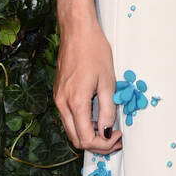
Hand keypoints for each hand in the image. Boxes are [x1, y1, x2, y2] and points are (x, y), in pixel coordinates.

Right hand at [54, 20, 122, 153]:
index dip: (104, 144)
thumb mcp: (108, 81)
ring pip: (71, 130)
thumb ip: (107, 109)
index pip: (86, 138)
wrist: (77, 31)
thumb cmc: (94, 50)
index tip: (117, 137)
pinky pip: (68, 118)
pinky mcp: (58, 94)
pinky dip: (82, 123)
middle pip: (76, 139)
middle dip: (96, 144)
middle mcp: (62, 104)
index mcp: (76, 102)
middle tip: (114, 138)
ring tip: (108, 128)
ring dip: (89, 134)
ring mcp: (58, 99)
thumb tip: (107, 130)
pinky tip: (96, 116)